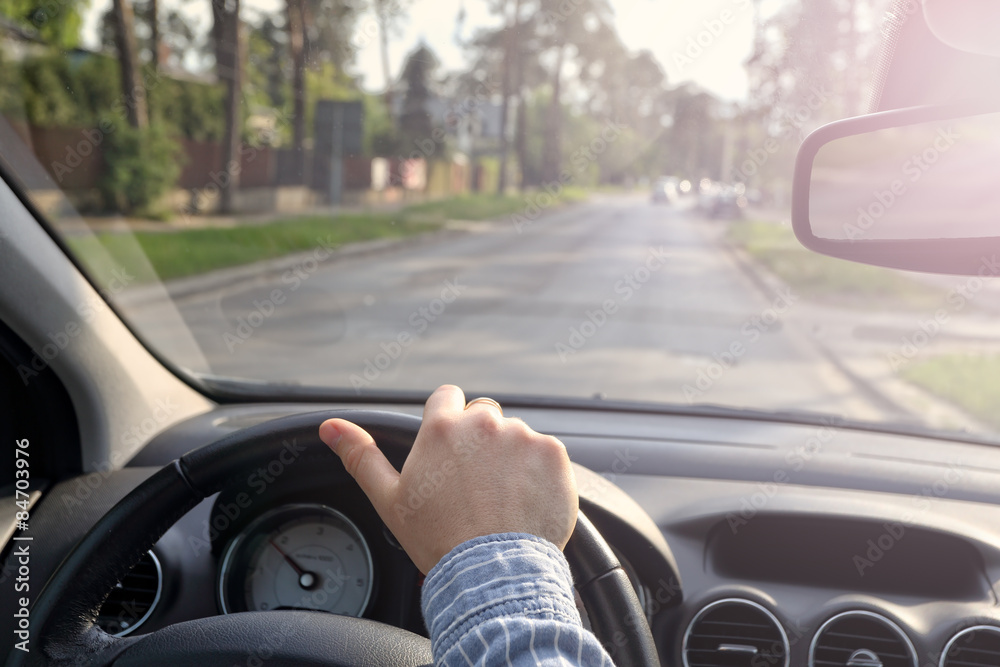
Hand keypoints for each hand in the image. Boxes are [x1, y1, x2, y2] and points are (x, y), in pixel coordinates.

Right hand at [318, 385, 577, 573]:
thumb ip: (361, 456)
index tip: (452, 451)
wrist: (491, 573)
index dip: (450, 422)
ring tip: (502, 499)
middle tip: (476, 484)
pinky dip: (540, 473)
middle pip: (484, 415)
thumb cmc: (438, 540)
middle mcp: (483, 423)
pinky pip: (547, 453)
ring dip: (512, 458)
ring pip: (516, 436)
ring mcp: (522, 437)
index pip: (448, 397)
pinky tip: (526, 501)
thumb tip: (329, 426)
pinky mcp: (553, 454)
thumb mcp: (390, 499)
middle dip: (481, 441)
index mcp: (442, 429)